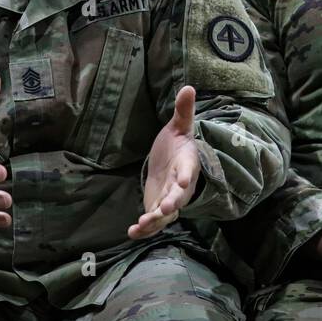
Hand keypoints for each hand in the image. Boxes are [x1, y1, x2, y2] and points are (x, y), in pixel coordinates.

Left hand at [130, 85, 200, 239]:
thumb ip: (183, 111)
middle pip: (179, 196)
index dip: (186, 176)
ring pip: (166, 215)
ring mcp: (170, 199)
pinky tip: (132, 233)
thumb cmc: (177, 144)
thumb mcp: (179, 126)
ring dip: (155, 221)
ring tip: (141, 225)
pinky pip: (154, 222)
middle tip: (166, 208)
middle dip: (173, 203)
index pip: (188, 170)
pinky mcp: (158, 209)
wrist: (173, 162)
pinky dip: (145, 229)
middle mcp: (181, 185)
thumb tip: (189, 87)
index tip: (183, 181)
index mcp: (187, 163)